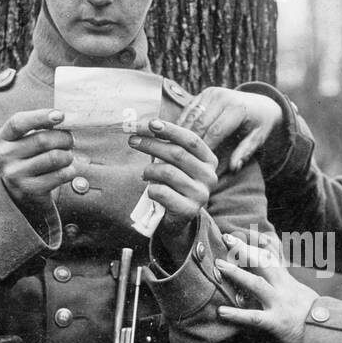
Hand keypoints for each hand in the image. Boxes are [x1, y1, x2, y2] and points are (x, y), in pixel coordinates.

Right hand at [0, 109, 75, 209]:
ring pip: (54, 158)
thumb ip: (42, 128)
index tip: (60, 115)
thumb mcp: (27, 140)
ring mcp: (16, 175)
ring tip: (67, 157)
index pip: (18, 122)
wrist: (21, 191)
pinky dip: (70, 171)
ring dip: (68, 155)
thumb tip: (64, 119)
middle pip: (43, 140)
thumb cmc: (30, 157)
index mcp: (4, 138)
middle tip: (70, 141)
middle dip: (64, 138)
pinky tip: (66, 171)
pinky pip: (60, 175)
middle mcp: (6, 156)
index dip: (40, 116)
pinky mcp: (30, 190)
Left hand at [127, 118, 218, 249]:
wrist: (177, 219)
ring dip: (149, 170)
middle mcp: (209, 176)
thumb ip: (168, 145)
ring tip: (144, 174)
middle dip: (151, 144)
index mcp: (209, 160)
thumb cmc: (173, 184)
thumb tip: (145, 124)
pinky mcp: (189, 210)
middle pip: (177, 153)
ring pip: (167, 172)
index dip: (170, 129)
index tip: (150, 123)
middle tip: (132, 140)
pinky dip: (151, 189)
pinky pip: (162, 192)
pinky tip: (151, 191)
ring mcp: (201, 194)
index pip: (191, 139)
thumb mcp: (175, 164)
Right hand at [178, 87, 281, 171]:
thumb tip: (234, 168)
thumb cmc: (259, 125)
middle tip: (179, 160)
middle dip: (189, 142)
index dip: (205, 149)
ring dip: (180, 133)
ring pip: (191, 116)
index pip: (215, 132)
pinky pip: (188, 110)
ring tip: (173, 150)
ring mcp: (211, 93)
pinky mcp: (204, 93)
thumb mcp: (258, 139)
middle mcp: (222, 97)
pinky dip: (181, 123)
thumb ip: (245, 152)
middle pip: (200, 123)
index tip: (196, 165)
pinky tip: (174, 138)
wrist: (261, 103)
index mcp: (237, 109)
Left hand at [215, 233, 316, 342]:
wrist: (328, 333)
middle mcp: (283, 289)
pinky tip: (221, 312)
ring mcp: (279, 304)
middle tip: (226, 239)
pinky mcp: (276, 323)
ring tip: (219, 266)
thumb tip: (273, 272)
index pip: (268, 258)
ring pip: (257, 284)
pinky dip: (237, 314)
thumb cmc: (313, 316)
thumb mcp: (300, 293)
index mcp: (287, 282)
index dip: (252, 246)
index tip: (234, 236)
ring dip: (237, 273)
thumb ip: (285, 282)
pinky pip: (254, 318)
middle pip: (263, 263)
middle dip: (244, 250)